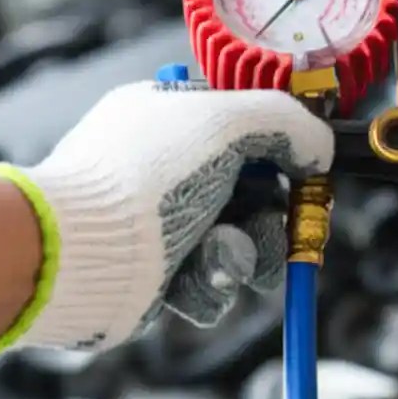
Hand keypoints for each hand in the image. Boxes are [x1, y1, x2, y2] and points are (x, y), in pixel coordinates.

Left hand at [0, 81, 331, 351]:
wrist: (78, 253)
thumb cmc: (144, 176)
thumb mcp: (226, 121)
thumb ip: (286, 121)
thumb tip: (318, 148)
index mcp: (171, 115)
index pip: (247, 125)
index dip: (282, 149)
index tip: (305, 168)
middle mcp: (165, 167)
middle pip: (254, 190)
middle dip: (271, 214)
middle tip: (274, 224)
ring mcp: (161, 222)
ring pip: (242, 241)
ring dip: (245, 251)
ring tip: (221, 253)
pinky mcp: (159, 274)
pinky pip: (213, 282)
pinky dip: (211, 283)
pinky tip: (189, 277)